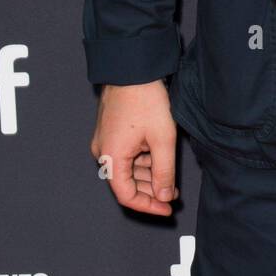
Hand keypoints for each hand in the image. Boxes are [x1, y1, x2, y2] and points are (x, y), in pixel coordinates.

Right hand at [90, 80, 178, 215]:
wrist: (133, 67)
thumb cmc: (146, 100)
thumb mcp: (162, 138)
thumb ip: (163, 172)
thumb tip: (163, 197)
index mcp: (110, 158)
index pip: (127, 195)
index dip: (148, 206)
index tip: (166, 209)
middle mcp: (103, 152)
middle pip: (126, 183)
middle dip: (151, 191)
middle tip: (173, 194)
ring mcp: (105, 140)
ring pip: (127, 168)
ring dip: (148, 175)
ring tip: (170, 178)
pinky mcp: (111, 130)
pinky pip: (126, 154)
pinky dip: (142, 161)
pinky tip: (159, 159)